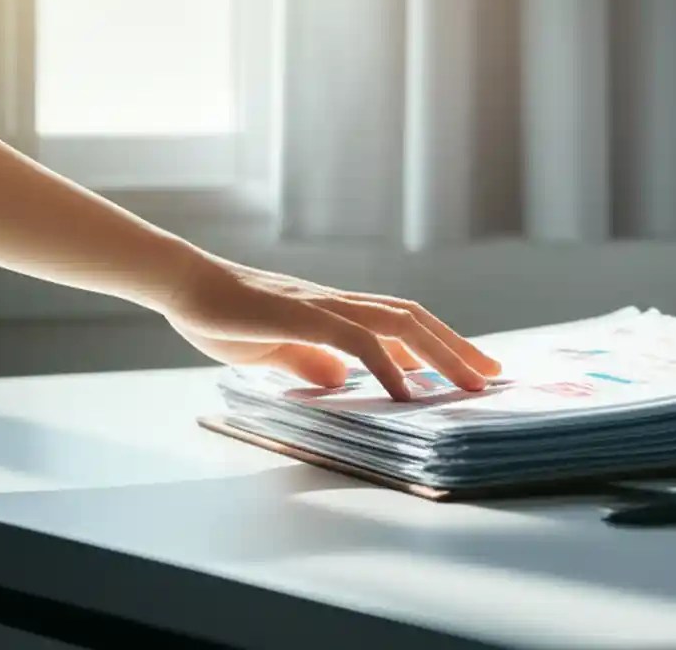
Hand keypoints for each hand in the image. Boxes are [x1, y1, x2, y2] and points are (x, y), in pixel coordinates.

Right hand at [161, 253, 500, 399]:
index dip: (439, 343)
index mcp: (334, 312)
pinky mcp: (303, 315)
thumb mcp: (273, 350)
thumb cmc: (222, 315)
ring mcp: (323, 306)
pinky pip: (357, 340)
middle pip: (414, 319)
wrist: (183, 285)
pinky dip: (387, 364)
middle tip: (492, 375)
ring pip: (398, 324)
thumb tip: (340, 381)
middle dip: (457, 348)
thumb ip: (308, 362)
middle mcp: (338, 304)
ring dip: (440, 354)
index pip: (401, 323)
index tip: (468, 368)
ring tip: (469, 383)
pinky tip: (406, 391)